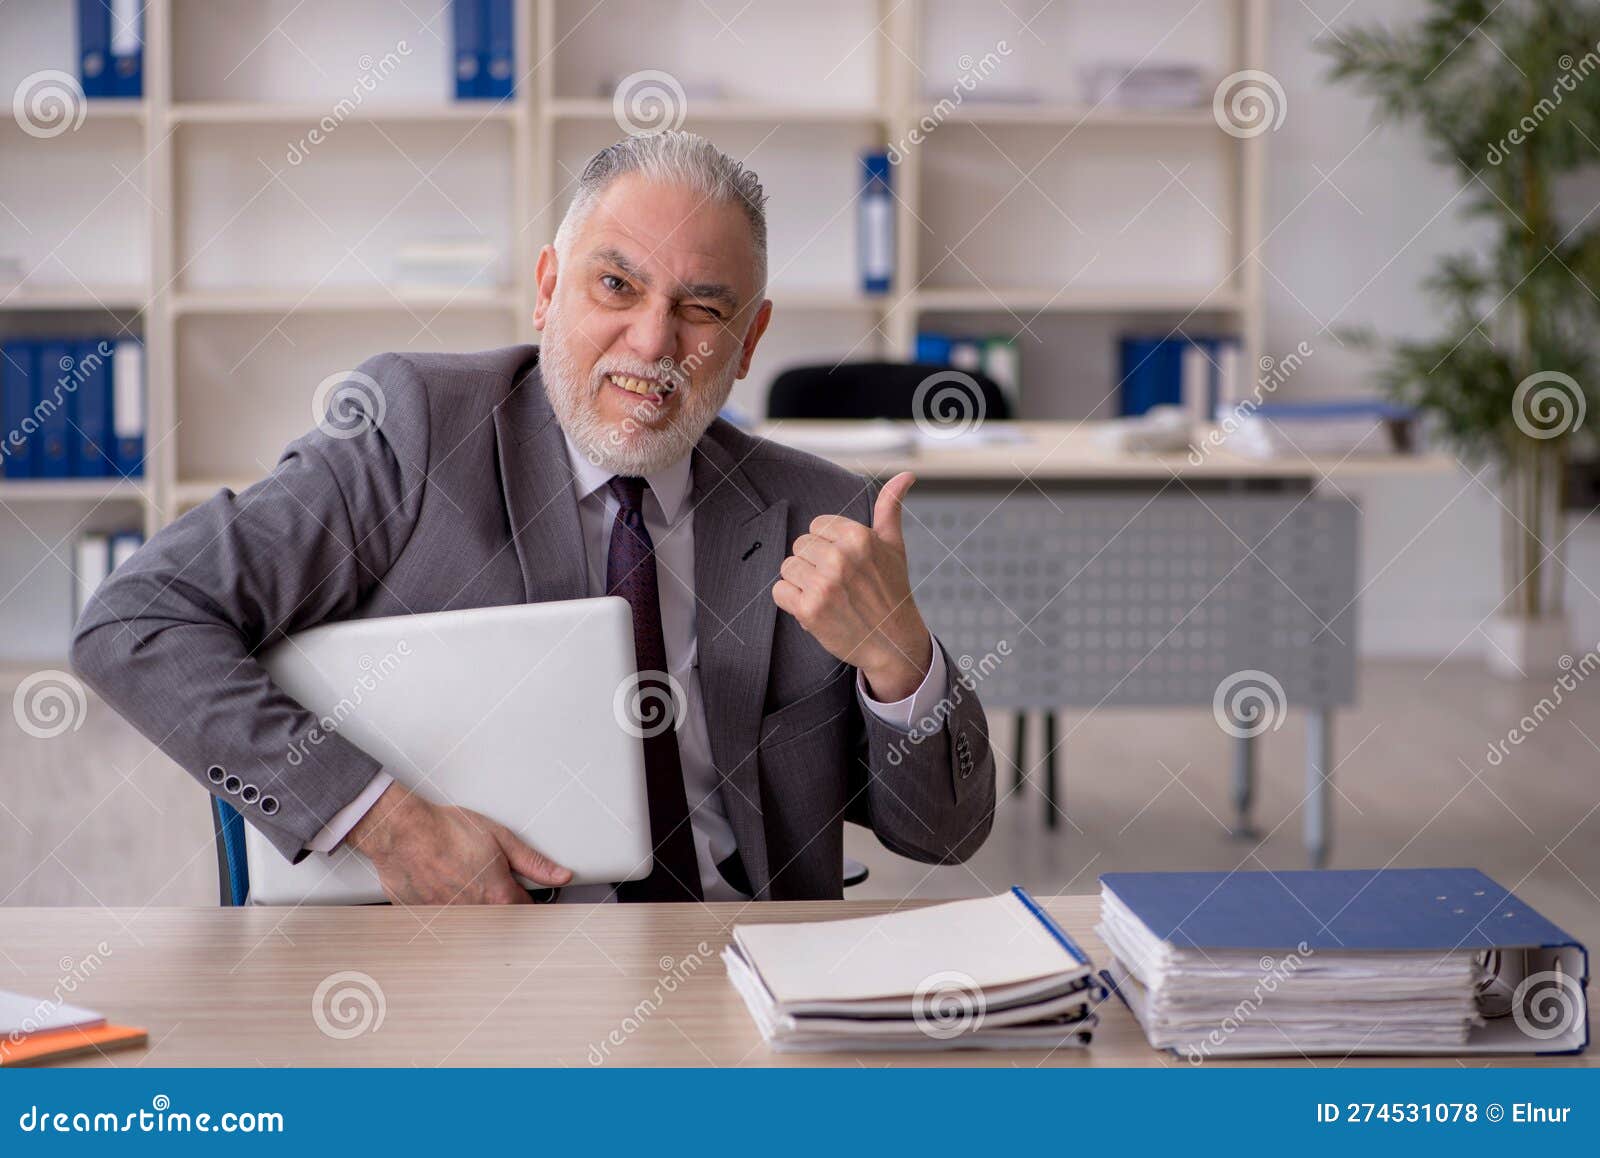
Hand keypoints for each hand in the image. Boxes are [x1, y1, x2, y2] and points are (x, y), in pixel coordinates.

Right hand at [345, 782, 571, 904]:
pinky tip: (440, 883)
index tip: (524, 888)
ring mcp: (449, 918)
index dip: (528, 895)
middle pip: (499, 917)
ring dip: (472, 903)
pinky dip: (446, 904)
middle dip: (498, 899)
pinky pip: (444, 918)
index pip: (527, 908)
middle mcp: (475, 913)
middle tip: (485, 875)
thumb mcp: (501, 838)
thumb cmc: (447, 831)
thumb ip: (533, 862)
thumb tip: (560, 875)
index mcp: (499, 896)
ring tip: (460, 876)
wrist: (403, 832)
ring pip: (472, 919)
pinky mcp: (426, 918)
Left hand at [771, 471, 933, 701]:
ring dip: (801, 583)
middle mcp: (840, 558)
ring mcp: (824, 585)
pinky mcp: (809, 610)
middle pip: (799, 546)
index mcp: (858, 537)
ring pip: (787, 567)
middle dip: (814, 564)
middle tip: (838, 583)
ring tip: (826, 596)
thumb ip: (890, 508)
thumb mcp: (894, 546)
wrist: (894, 642)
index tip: (844, 564)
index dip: (827, 545)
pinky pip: (779, 591)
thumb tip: (905, 475)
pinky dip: (792, 602)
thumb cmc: (892, 593)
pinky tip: (815, 608)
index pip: (816, 526)